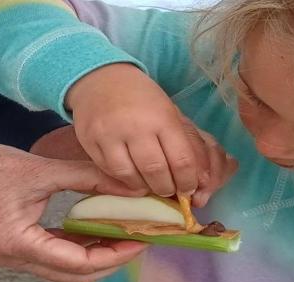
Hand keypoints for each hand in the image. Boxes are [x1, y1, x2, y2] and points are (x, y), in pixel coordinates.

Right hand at [0, 131, 148, 281]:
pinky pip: (52, 260)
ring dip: (95, 259)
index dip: (116, 255)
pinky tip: (96, 233)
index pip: (80, 264)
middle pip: (76, 277)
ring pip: (65, 273)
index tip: (141, 239)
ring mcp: (12, 260)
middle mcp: (15, 260)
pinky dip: (77, 250)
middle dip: (111, 262)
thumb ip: (88, 178)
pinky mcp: (13, 251)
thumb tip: (130, 186)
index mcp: (20, 244)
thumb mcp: (42, 169)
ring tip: (123, 237)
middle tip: (139, 240)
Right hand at [65, 64, 237, 204]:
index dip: (188, 182)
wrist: (102, 79)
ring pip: (131, 176)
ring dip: (144, 187)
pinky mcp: (89, 140)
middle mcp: (136, 126)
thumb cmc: (144, 100)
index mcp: (163, 118)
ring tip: (150, 185)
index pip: (181, 161)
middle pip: (156, 172)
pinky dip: (124, 180)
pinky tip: (132, 177)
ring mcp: (110, 134)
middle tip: (169, 190)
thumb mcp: (171, 115)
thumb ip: (188, 146)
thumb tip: (204, 181)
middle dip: (167, 188)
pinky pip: (109, 171)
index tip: (188, 189)